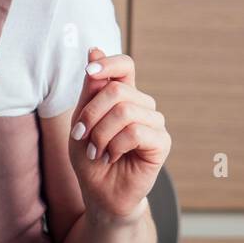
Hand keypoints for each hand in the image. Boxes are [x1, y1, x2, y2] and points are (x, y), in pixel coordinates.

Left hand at [68, 47, 170, 221]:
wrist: (100, 193)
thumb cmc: (89, 158)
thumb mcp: (81, 121)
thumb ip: (90, 90)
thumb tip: (94, 49)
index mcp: (123, 96)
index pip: (125, 65)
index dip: (108, 63)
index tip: (89, 72)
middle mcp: (142, 105)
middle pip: (116, 89)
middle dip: (90, 114)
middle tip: (82, 137)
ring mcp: (154, 122)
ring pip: (124, 111)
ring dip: (100, 134)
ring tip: (96, 151)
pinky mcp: (162, 142)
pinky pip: (136, 131)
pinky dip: (115, 145)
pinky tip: (111, 157)